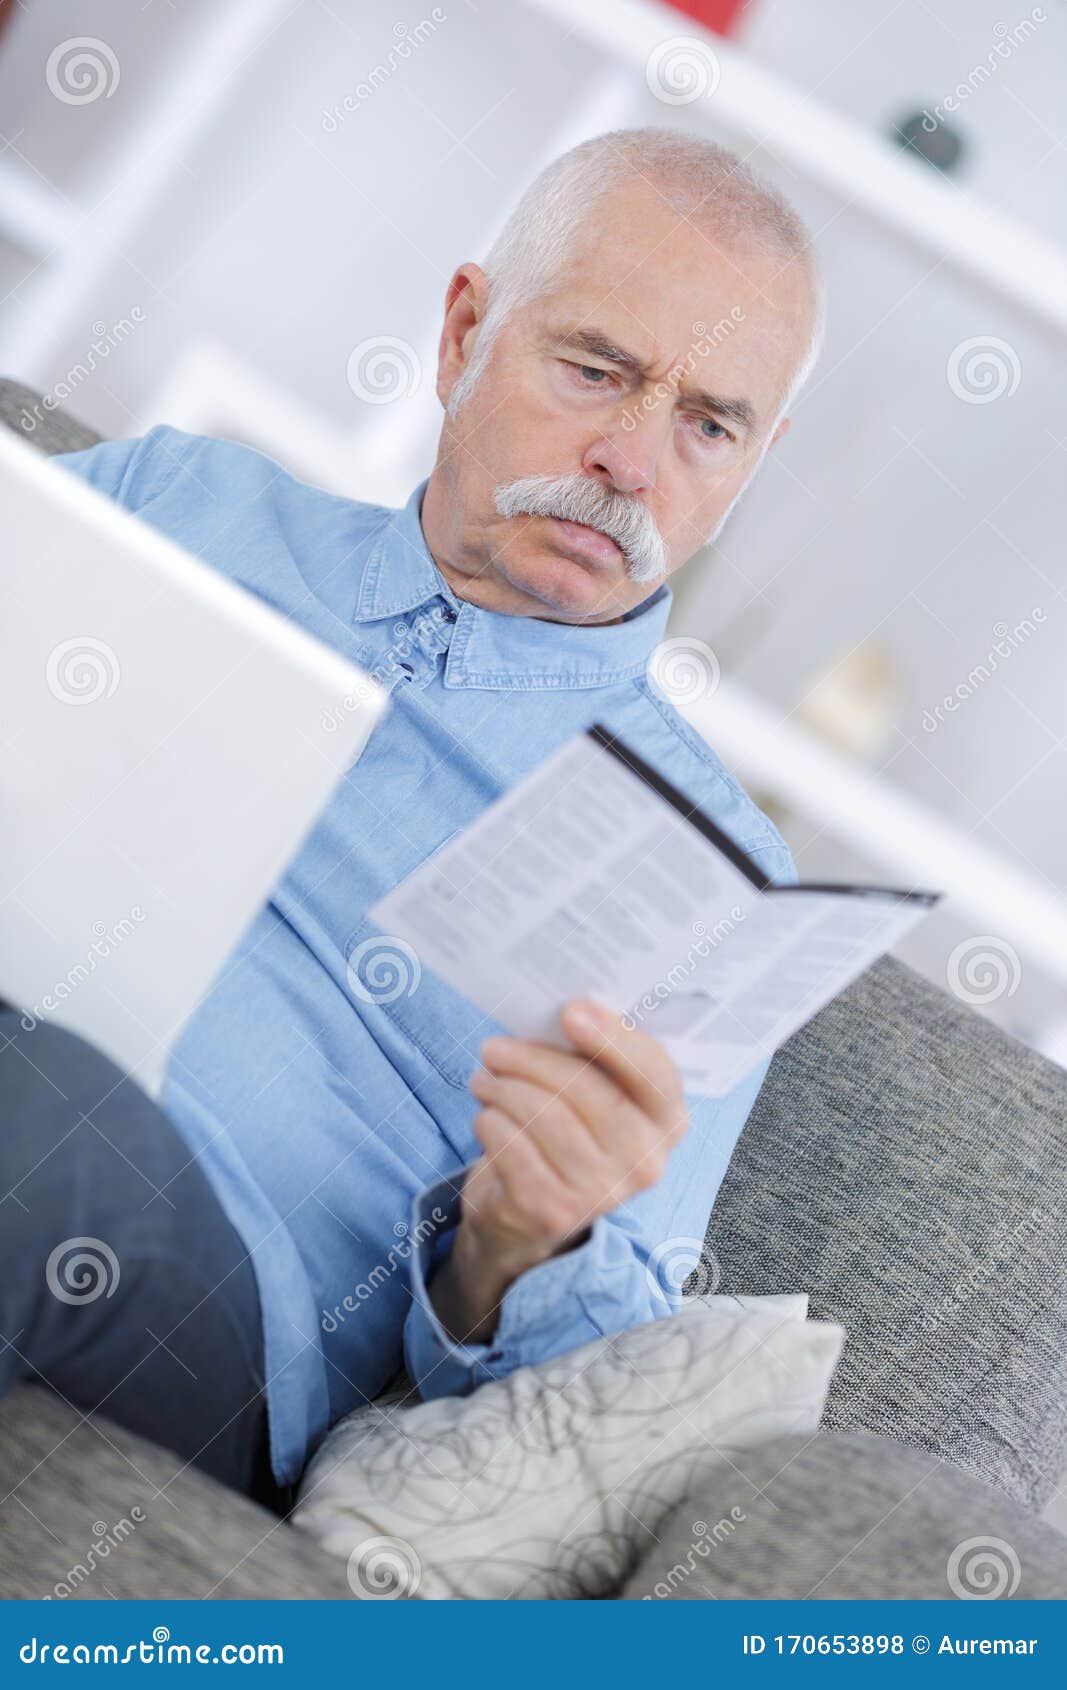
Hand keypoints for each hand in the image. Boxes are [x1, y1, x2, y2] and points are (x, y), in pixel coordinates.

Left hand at [428, 1001, 689, 1345]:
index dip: (615, 1040)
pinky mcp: (552, 1212)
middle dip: (534, 1060)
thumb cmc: (566, 1132)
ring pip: (545, 1117)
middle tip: (495, 1046)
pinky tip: (486, 1115)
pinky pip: (512, 1146)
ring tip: (484, 1078)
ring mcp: (600, 1193)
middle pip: (588, 1092)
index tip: (571, 1010)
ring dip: (503, 1088)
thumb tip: (572, 1006)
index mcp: (668, 1122)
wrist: (527, 1216)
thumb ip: (596, 1057)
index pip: (656, 1076)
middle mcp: (645, 1163)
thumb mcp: (594, 1096)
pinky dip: (489, 1122)